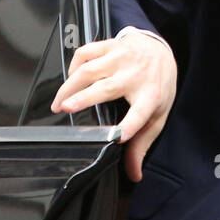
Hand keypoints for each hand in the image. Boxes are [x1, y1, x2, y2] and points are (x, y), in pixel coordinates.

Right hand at [49, 33, 177, 182]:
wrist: (161, 51)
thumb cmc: (157, 86)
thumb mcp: (156, 115)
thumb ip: (142, 144)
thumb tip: (134, 174)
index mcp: (150, 96)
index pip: (140, 115)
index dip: (129, 127)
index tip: (117, 138)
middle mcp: (136, 76)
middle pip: (106, 89)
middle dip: (83, 99)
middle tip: (64, 109)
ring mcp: (123, 58)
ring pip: (90, 69)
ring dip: (69, 85)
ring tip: (58, 102)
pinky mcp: (111, 45)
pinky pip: (86, 53)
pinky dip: (73, 66)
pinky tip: (71, 78)